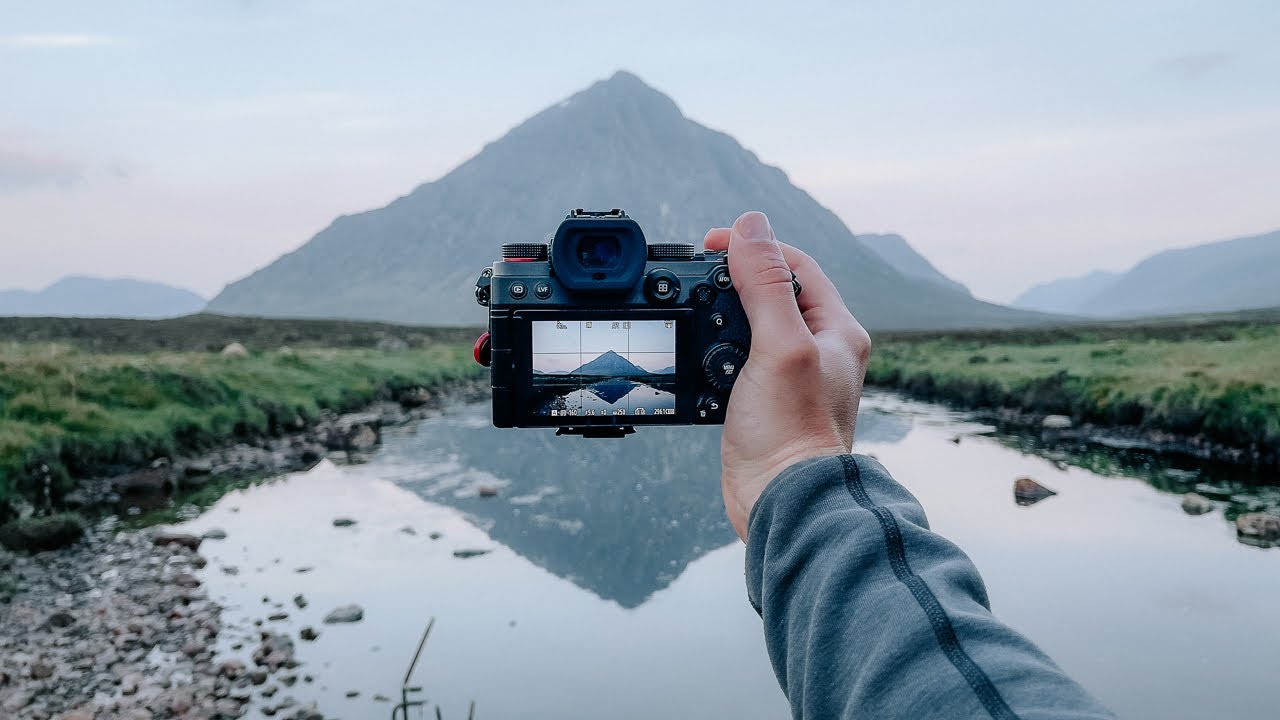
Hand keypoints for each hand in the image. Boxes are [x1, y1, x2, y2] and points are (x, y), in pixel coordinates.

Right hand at [704, 212, 871, 541]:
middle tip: (696, 277)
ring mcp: (791, 377)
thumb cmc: (794, 431)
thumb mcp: (780, 345)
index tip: (711, 242)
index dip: (753, 246)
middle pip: (771, 292)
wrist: (783, 502)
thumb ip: (766, 284)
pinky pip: (734, 361)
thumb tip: (750, 226)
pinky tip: (696, 359)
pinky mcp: (763, 402)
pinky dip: (711, 354)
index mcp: (837, 330)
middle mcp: (819, 350)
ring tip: (694, 316)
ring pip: (749, 326)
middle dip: (732, 280)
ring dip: (719, 318)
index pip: (795, 265)